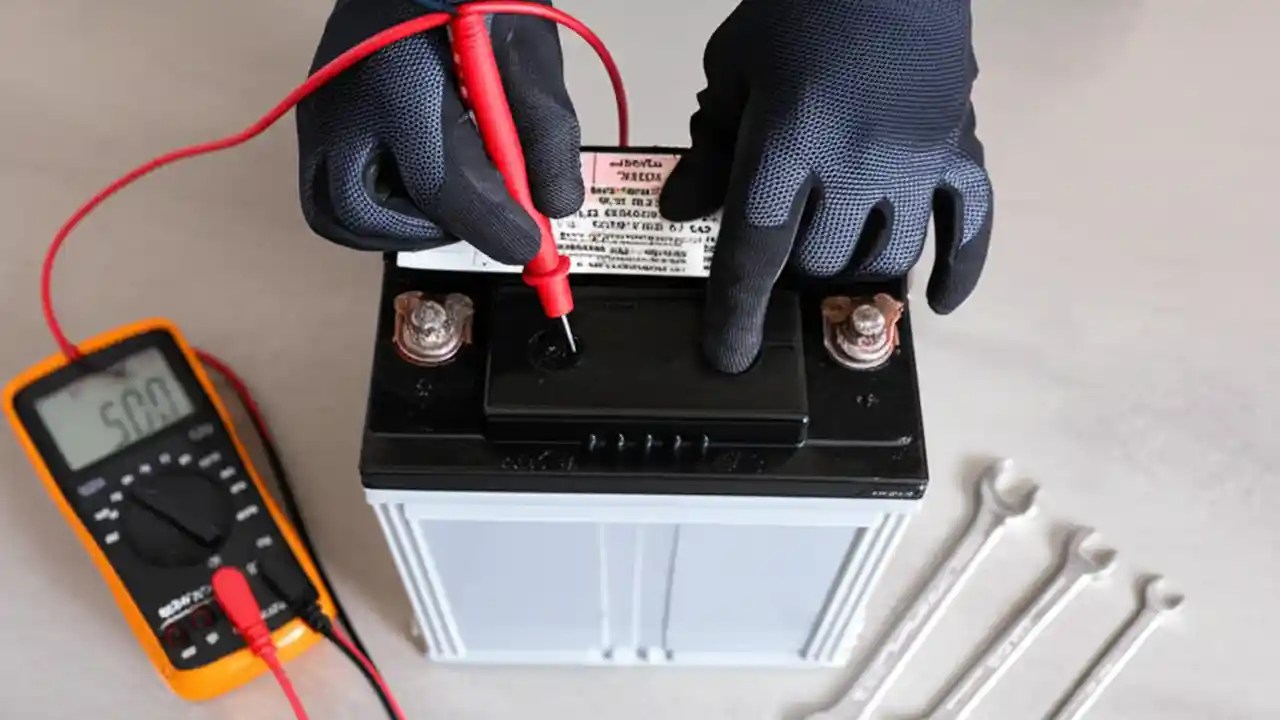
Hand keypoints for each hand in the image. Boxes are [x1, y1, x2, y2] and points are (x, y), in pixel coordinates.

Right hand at [296, 0, 581, 261]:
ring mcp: (320, 112)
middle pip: (364, 215)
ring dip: (398, 226)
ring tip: (450, 201)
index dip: (493, 227)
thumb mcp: (528, 53)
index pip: (443, 184)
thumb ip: (546, 132)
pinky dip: (375, 208)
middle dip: (429, 231)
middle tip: (480, 215)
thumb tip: (552, 207)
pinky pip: (328, 190)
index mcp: (401, 80)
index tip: (530, 245)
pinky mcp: (315, 117)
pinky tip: (419, 184)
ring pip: (336, 213)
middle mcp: (345, 103)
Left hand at [660, 0, 993, 372]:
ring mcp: (918, 161)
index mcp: (790, 139)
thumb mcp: (731, 71)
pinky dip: (960, 271)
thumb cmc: (798, 10)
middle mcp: (859, 162)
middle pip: (818, 261)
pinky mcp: (959, 148)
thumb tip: (680, 212)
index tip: (729, 357)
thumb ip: (709, 147)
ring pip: (885, 258)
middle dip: (787, 272)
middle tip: (776, 252)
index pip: (756, 249)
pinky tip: (940, 304)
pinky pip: (970, 225)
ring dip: (850, 271)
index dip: (738, 312)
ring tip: (830, 259)